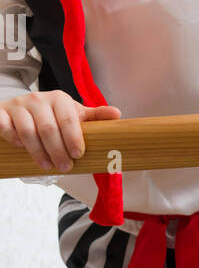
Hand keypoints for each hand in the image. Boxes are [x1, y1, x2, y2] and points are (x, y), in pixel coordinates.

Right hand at [0, 90, 120, 172]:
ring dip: (37, 152)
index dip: (73, 138)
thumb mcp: (73, 114)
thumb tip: (118, 114)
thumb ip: (94, 116)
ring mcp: (18, 105)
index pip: (68, 119)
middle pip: (48, 129)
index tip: (78, 155)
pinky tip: (20, 149)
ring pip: (27, 131)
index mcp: (59, 99)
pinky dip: (12, 138)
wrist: (20, 108)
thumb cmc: (51, 115)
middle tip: (65, 168)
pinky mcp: (2, 112)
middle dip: (57, 151)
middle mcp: (38, 99)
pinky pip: (5, 126)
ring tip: (46, 166)